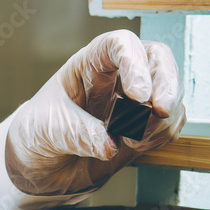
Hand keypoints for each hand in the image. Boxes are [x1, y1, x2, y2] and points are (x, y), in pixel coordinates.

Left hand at [4, 30, 185, 196]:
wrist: (43, 165)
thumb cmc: (39, 133)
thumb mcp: (46, 130)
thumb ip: (76, 133)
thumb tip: (109, 145)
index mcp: (90, 64)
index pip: (120, 44)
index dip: (135, 64)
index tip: (138, 95)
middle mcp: (118, 75)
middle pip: (158, 60)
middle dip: (167, 84)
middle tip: (160, 111)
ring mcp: (136, 99)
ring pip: (170, 93)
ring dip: (160, 119)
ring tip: (130, 140)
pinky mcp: (147, 125)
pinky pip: (171, 122)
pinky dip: (161, 136)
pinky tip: (136, 146)